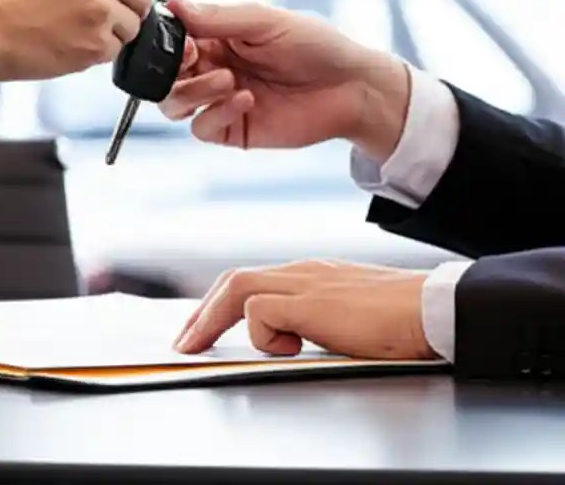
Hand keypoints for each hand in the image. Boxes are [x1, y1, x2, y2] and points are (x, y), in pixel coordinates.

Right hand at [158, 0, 410, 160]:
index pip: (171, 41)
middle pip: (164, 76)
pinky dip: (215, 114)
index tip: (185, 42)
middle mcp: (212, 68)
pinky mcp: (231, 129)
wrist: (352, 88)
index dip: (167, 44)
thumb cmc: (316, 46)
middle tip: (198, 60)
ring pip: (173, 104)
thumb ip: (217, 17)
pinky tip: (245, 100)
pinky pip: (200, 128)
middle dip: (173, 70)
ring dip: (192, 92)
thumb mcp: (265, 21)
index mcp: (216, 38)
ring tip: (227, 81)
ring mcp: (219, 101)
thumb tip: (173, 2)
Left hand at [173, 259, 435, 359]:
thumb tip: (293, 343)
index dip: (220, 304)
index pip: (253, 280)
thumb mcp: (349, 319)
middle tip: (185, 341)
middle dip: (202, 311)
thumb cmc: (404, 320)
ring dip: (210, 318)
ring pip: (237, 287)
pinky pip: (258, 310)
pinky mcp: (310, 303)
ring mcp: (306, 283)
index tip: (202, 327)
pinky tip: (283, 349)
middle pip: (234, 280)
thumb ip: (319, 323)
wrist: (437, 309)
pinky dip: (257, 331)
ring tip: (196, 345)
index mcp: (313, 275)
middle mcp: (304, 273)